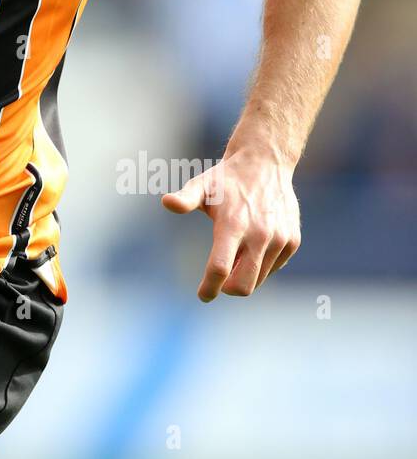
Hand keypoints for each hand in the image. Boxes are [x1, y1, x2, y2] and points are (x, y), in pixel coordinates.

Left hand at [160, 152, 300, 300]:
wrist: (265, 163)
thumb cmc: (226, 179)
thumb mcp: (201, 186)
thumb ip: (185, 199)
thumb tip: (166, 202)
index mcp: (233, 224)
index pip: (219, 268)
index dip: (209, 287)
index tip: (203, 295)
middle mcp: (259, 235)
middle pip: (242, 285)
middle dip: (227, 288)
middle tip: (218, 279)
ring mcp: (279, 240)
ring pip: (258, 279)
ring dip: (243, 276)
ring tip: (234, 254)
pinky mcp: (292, 241)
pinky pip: (272, 268)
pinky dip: (259, 266)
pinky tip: (251, 247)